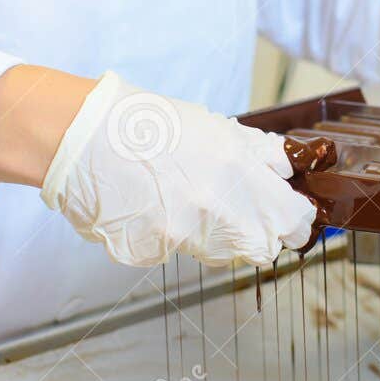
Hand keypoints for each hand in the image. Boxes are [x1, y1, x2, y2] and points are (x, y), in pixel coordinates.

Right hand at [40, 73, 316, 267]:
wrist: (84, 138)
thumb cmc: (147, 127)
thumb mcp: (214, 128)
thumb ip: (257, 153)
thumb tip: (287, 168)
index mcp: (237, 174)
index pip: (293, 221)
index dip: (295, 220)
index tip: (291, 215)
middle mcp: (215, 211)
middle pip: (262, 248)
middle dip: (260, 234)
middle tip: (242, 211)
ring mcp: (181, 237)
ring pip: (220, 253)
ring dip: (216, 235)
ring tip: (189, 199)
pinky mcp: (150, 253)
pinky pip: (176, 252)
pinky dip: (172, 236)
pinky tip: (154, 208)